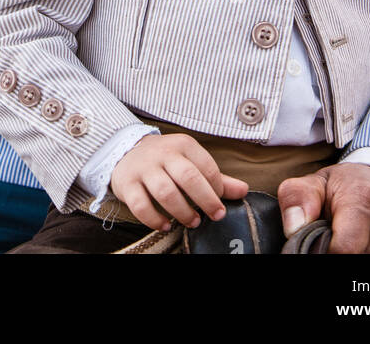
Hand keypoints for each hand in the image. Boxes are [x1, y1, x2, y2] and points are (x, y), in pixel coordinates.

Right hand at [110, 133, 248, 230]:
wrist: (125, 151)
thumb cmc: (166, 161)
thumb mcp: (190, 161)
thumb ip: (216, 178)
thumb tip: (244, 190)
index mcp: (183, 144)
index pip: (207, 167)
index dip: (217, 188)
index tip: (220, 201)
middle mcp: (163, 153)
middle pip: (188, 177)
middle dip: (206, 200)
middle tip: (215, 216)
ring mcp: (143, 168)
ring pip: (165, 192)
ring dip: (182, 211)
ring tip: (192, 222)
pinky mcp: (127, 183)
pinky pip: (140, 205)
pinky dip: (154, 219)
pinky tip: (165, 225)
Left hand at [277, 163, 369, 253]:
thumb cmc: (346, 187)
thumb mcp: (317, 183)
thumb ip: (298, 198)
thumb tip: (293, 227)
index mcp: (364, 199)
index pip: (344, 250)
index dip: (326, 253)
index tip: (322, 246)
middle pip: (360, 261)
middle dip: (347, 255)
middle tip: (343, 238)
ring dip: (366, 257)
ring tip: (361, 240)